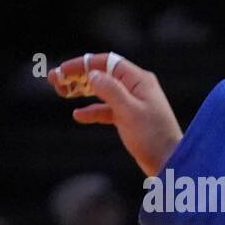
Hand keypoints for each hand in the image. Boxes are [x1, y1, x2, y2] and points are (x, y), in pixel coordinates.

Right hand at [49, 52, 182, 176]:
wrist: (170, 163)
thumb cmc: (153, 137)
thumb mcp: (130, 112)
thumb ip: (111, 91)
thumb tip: (93, 74)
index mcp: (140, 81)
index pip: (107, 62)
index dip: (83, 64)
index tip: (63, 71)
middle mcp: (137, 88)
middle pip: (103, 74)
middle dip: (79, 75)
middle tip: (54, 80)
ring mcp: (134, 103)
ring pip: (102, 91)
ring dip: (82, 91)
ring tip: (60, 92)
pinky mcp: (130, 118)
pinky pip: (107, 109)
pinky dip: (93, 111)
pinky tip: (78, 116)